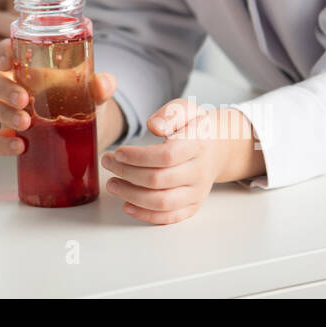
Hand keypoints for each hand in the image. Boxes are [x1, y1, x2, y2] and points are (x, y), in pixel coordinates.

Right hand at [0, 37, 119, 153]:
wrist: (92, 132)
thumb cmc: (87, 101)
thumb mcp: (96, 92)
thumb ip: (102, 85)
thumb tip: (101, 85)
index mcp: (30, 68)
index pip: (8, 51)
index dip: (2, 52)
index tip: (8, 60)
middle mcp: (16, 87)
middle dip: (5, 88)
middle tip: (24, 99)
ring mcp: (11, 112)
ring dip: (5, 114)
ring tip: (25, 123)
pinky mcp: (13, 136)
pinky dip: (4, 144)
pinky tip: (20, 146)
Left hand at [100, 98, 241, 224]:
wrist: (218, 148)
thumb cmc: (195, 126)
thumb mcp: (185, 109)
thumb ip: (170, 114)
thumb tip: (154, 125)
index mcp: (197, 145)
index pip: (166, 156)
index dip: (138, 156)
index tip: (118, 152)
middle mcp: (199, 172)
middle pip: (159, 180)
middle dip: (127, 173)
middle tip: (107, 163)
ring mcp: (197, 192)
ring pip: (162, 202)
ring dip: (132, 195)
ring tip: (112, 184)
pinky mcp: (193, 206)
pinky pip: (170, 217)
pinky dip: (146, 215)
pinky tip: (127, 205)